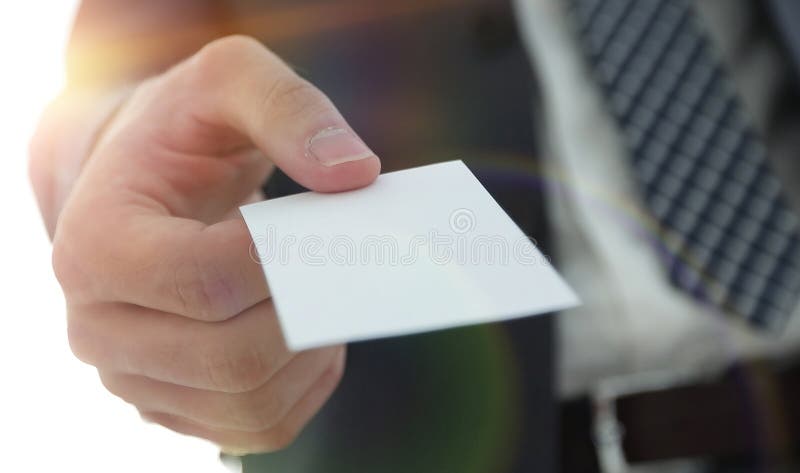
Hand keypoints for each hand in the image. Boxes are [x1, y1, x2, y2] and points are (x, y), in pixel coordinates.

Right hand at [44, 36, 379, 452]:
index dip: (287, 260)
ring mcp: (135, 377)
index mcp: (96, 245)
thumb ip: (291, 109)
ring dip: (314, 354)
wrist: (144, 180)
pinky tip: (312, 334)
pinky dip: (305, 385)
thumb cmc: (184, 130)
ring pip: (251, 403)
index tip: (327, 226)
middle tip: (344, 267)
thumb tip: (356, 176)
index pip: (207, 280)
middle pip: (234, 356)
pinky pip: (259, 425)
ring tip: (325, 294)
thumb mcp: (229, 79)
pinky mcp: (174, 406)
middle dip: (310, 314)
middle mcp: (99, 326)